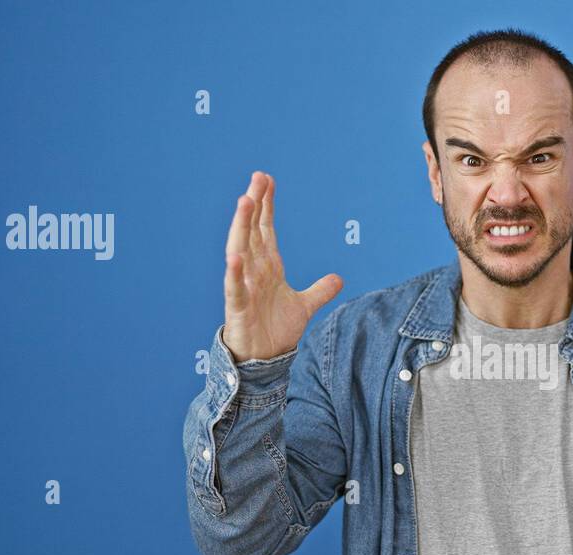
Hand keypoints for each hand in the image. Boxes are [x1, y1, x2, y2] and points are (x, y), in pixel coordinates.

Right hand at [222, 171, 342, 362]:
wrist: (263, 359)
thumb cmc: (275, 329)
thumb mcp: (305, 306)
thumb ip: (320, 291)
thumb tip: (339, 279)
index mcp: (268, 266)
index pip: (266, 229)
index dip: (267, 205)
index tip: (266, 180)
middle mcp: (253, 271)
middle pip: (252, 231)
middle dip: (255, 204)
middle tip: (257, 177)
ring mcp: (244, 287)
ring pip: (240, 251)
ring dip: (242, 226)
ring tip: (245, 201)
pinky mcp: (238, 307)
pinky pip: (234, 287)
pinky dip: (234, 273)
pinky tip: (234, 256)